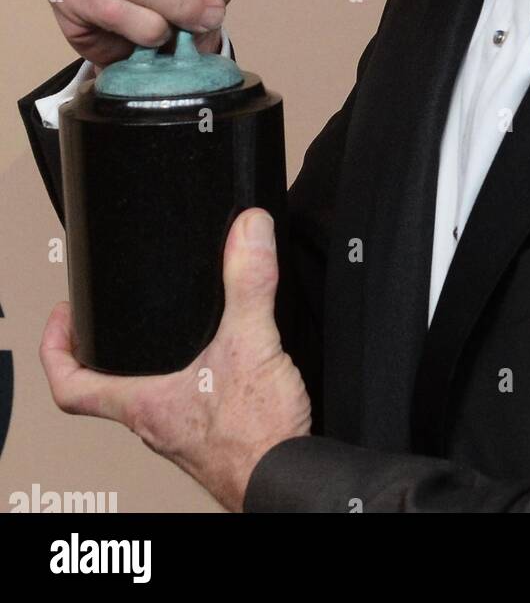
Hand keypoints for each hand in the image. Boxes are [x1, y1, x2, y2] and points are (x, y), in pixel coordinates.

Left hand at [40, 209, 310, 512]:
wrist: (288, 482)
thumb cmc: (257, 443)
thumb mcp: (251, 344)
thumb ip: (248, 283)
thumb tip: (247, 233)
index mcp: (145, 404)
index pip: (72, 386)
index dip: (56, 348)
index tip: (62, 317)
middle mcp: (157, 423)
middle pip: (108, 390)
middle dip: (104, 351)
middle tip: (103, 319)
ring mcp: (183, 434)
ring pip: (150, 399)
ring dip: (147, 368)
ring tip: (156, 335)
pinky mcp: (214, 437)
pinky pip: (186, 405)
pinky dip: (189, 380)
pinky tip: (216, 363)